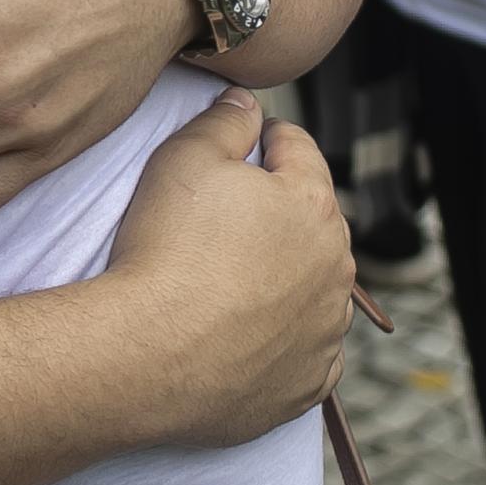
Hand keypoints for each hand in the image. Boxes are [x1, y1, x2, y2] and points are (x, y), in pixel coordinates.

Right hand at [106, 90, 352, 447]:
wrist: (150, 354)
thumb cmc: (165, 249)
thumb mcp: (181, 160)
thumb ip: (222, 122)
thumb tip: (247, 103)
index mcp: (312, 203)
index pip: (299, 150)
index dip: (270, 136)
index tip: (250, 138)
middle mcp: (335, 266)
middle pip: (313, 221)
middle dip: (279, 211)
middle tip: (228, 215)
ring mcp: (327, 330)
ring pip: (315, 289)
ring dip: (286, 278)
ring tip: (232, 280)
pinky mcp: (310, 381)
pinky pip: (308, 351)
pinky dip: (285, 340)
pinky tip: (246, 335)